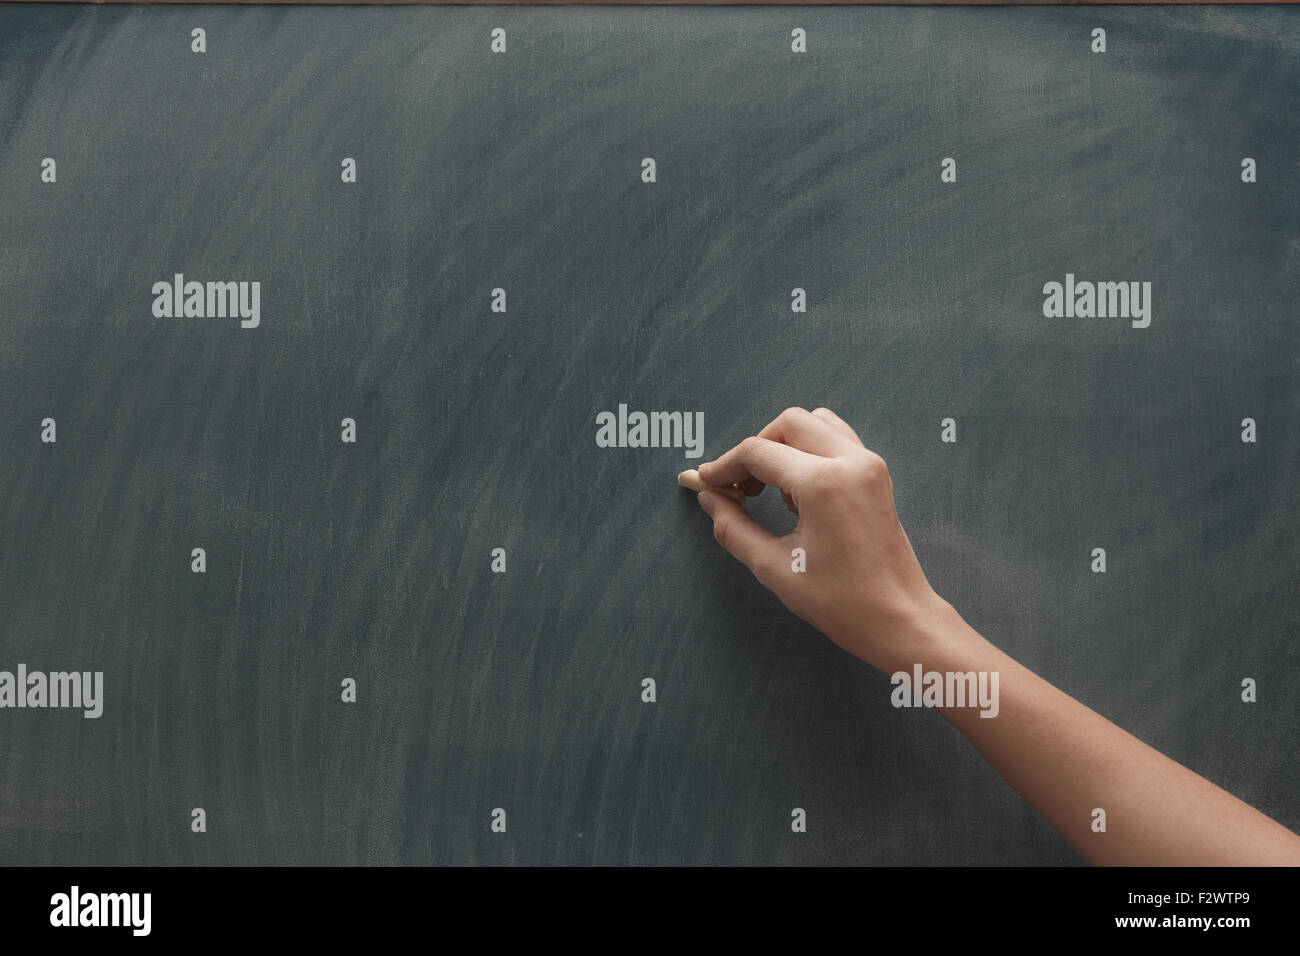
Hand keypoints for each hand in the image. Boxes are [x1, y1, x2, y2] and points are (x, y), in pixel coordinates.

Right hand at [696, 407, 942, 668]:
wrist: (899, 617)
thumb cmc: (839, 602)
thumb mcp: (774, 568)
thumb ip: (733, 528)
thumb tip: (709, 498)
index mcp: (824, 484)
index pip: (759, 452)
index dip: (724, 466)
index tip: (706, 484)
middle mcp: (850, 461)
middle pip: (789, 423)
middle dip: (755, 449)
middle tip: (738, 488)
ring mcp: (869, 463)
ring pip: (816, 423)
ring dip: (784, 445)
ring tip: (772, 490)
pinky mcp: (877, 473)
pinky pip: (836, 440)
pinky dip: (809, 452)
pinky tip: (800, 493)